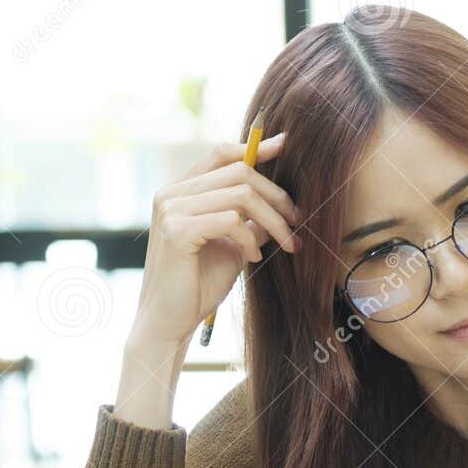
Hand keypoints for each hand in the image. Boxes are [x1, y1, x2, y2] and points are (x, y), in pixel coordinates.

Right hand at [131, 134, 298, 347]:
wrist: (170, 321)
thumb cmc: (198, 286)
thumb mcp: (234, 246)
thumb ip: (251, 222)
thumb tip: (282, 205)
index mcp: (181, 191)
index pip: (221, 154)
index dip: (255, 147)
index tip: (285, 146)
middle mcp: (171, 193)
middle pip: (238, 172)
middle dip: (277, 196)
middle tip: (297, 223)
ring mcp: (170, 209)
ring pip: (240, 194)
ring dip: (273, 221)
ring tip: (286, 245)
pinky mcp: (176, 230)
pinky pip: (231, 220)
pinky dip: (251, 239)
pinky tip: (253, 259)